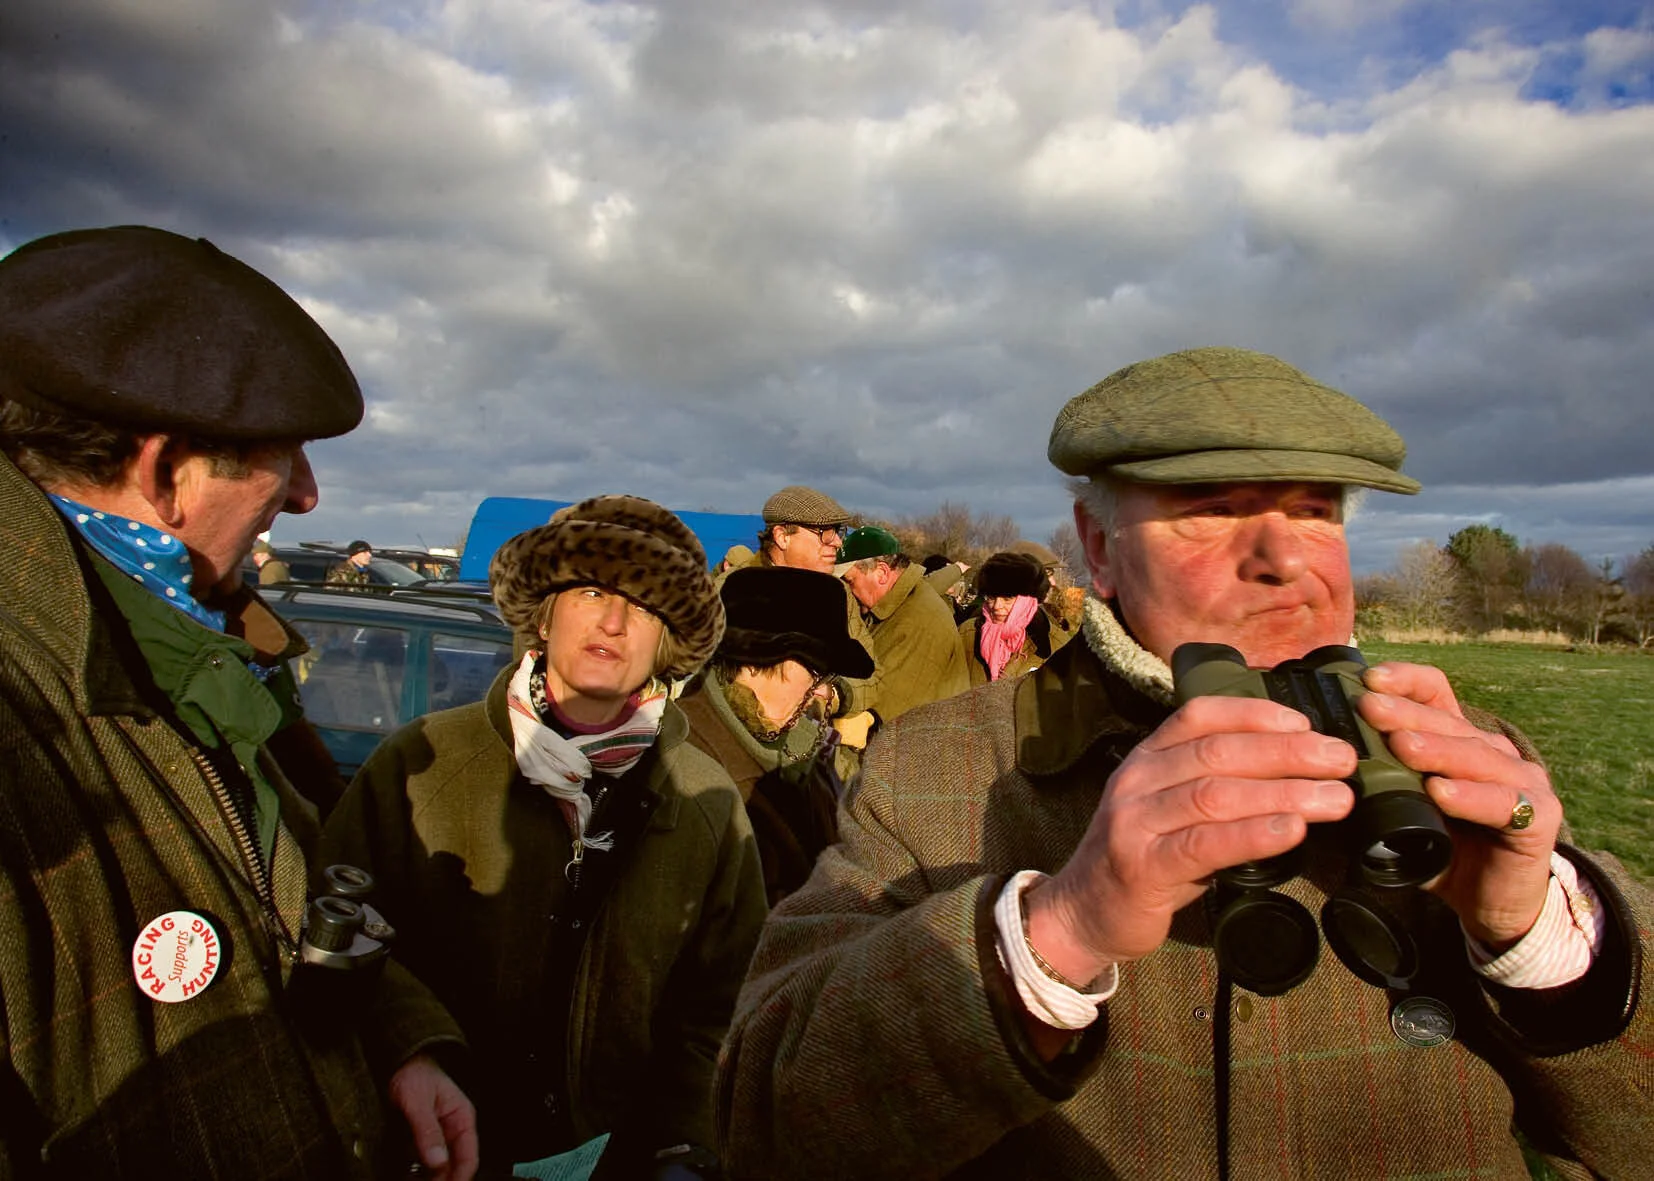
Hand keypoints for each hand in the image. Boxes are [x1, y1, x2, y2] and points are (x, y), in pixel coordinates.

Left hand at [388, 1053, 478, 1180]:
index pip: (469, 1157)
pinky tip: (405, 1175)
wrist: (398, 1064)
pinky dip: (415, 1172)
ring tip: (411, 1179)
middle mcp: (452, 1130)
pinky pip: (422, 1163)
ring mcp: (438, 1137)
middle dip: (441, 1180)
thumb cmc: (414, 1074)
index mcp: (461, 1118)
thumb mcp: (417, 1100)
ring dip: (426, 1178)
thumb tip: (437, 1160)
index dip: (459, 1178)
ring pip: (437, 1168)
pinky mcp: (422, 1141)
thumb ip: (427, 1130)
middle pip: (453, 1166)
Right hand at [1026, 696, 1356, 986]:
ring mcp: (1135, 820)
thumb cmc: (1146, 860)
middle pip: (1218, 752)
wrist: (1083, 913)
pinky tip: (1292, 832)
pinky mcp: (1141, 865)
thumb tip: (1300, 773)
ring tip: (1335, 799)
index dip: (1257, 714)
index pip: (1202, 716)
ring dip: (1284, 793)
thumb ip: (1218, 788)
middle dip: (1288, 753)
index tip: (1307, 724)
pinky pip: (1205, 843)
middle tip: (1342, 760)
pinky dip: (1253, 834)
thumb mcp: (1174, 811)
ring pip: (1216, 793)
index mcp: (1148, 757)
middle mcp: (1137, 779)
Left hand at [1358, 662, 1557, 947]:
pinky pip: (1503, 803)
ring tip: (1400, 745)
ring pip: (1474, 756)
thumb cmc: (1443, 851)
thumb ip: (1373, 791)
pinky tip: (1440, 792)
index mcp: (1459, 740)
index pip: (1436, 694)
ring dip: (1436, 750)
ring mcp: (1522, 781)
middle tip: (1369, 707)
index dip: (1406, 682)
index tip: (1369, 681)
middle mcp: (1493, 751)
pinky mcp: (1538, 817)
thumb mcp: (1400, 815)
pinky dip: (1470, 797)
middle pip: (1448, 722)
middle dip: (1406, 713)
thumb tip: (1318, 777)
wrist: (1491, 905)